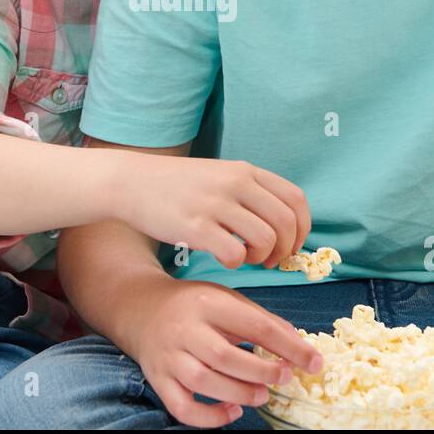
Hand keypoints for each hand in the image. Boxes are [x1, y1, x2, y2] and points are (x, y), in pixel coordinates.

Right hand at [109, 153, 310, 270]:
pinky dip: (236, 263)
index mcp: (245, 171)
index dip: (302, 228)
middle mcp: (235, 183)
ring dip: (261, 258)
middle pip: (286, 223)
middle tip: (270, 261)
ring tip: (245, 258)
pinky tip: (224, 258)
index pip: (295, 200)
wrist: (131, 182)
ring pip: (266, 240)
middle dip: (285, 250)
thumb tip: (284, 224)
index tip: (291, 245)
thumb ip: (251, 192)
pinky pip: (235, 254)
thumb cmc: (178, 186)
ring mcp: (215, 204)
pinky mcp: (195, 227)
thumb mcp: (220, 175)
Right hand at [126, 277, 324, 428]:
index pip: (254, 326)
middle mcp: (184, 329)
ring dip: (239, 393)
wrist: (140, 307)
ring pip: (203, 382)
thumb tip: (299, 346)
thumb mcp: (227, 298)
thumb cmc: (192, 305)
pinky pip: (181, 407)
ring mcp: (169, 356)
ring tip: (261, 395)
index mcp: (208, 303)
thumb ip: (262, 320)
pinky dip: (209, 418)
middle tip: (284, 377)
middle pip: (225, 356)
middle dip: (262, 371)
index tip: (313, 362)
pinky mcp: (158, 379)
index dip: (289, 346)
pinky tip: (231, 411)